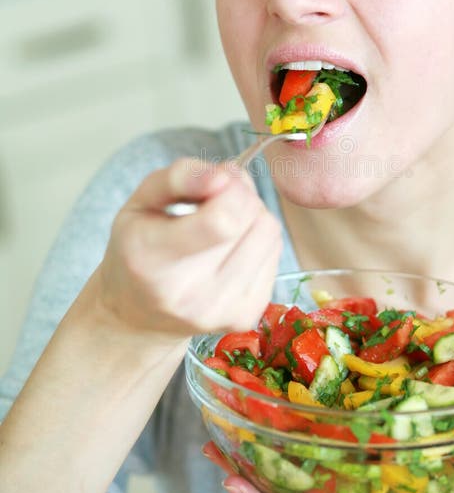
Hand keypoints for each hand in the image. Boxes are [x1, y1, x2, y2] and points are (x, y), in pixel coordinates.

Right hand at [95, 158, 281, 339]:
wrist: (139, 314)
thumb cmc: (139, 250)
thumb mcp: (141, 201)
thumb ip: (179, 177)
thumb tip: (224, 175)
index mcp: (152, 259)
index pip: (222, 220)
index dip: (229, 187)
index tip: (215, 181)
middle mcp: (189, 294)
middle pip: (252, 220)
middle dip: (240, 196)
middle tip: (215, 202)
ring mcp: (220, 310)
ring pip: (270, 233)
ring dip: (252, 217)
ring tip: (222, 224)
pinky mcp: (245, 317)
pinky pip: (275, 253)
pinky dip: (258, 240)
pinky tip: (231, 248)